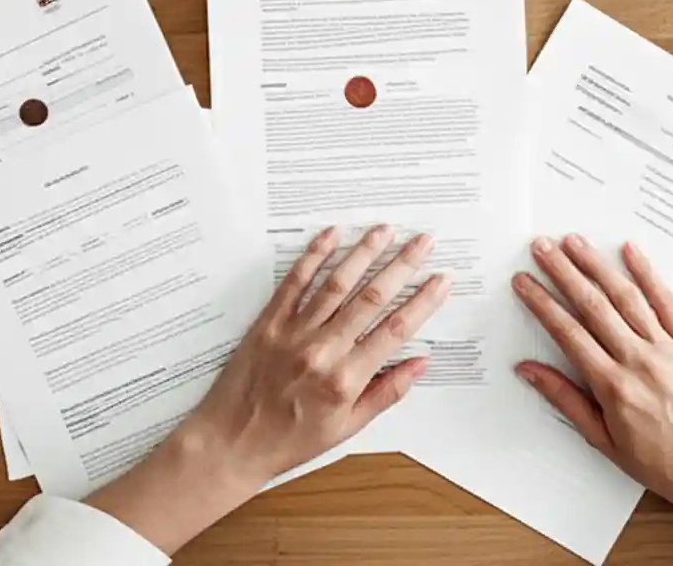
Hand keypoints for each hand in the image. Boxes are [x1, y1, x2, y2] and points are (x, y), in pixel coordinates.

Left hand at [87, 224, 449, 552]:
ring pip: (336, 283)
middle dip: (402, 266)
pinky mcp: (268, 323)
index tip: (441, 279)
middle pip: (372, 298)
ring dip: (364, 253)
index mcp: (346, 380)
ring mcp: (293, 333)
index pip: (395, 330)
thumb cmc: (289, 441)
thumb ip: (386, 392)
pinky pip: (294, 283)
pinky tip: (331, 235)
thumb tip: (420, 362)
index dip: (423, 301)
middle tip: (423, 241)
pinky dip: (314, 256)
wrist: (230, 443)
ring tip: (385, 230)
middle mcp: (322, 351)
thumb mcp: (347, 428)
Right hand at [513, 234, 672, 563]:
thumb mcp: (603, 439)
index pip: (567, 332)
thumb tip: (528, 370)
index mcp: (612, 386)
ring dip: (597, 265)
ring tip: (574, 241)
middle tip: (541, 246)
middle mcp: (638, 360)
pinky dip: (648, 274)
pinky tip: (631, 251)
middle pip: (592, 305)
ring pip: (625, 297)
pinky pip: (666, 303)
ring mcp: (666, 348)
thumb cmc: (660, 463)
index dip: (541, 303)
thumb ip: (565, 399)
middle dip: (562, 272)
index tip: (523, 282)